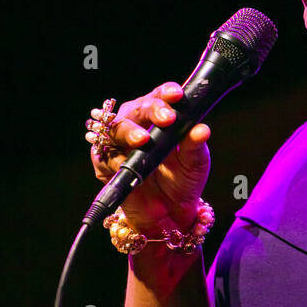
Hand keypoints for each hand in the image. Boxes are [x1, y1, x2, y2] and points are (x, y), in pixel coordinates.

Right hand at [87, 81, 210, 233]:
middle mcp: (136, 124)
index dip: (166, 93)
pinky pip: (105, 155)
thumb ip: (196, 146)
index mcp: (159, 117)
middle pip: (137, 108)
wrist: (169, 214)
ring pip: (116, 127)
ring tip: (142, 140)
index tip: (177, 95)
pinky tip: (125, 163)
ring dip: (128, 132)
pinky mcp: (104, 163)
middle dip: (151, 110)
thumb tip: (202, 129)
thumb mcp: (195, 163)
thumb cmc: (182, 180)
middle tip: (167, 118)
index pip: (161, 97)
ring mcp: (118, 143)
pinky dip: (116, 158)